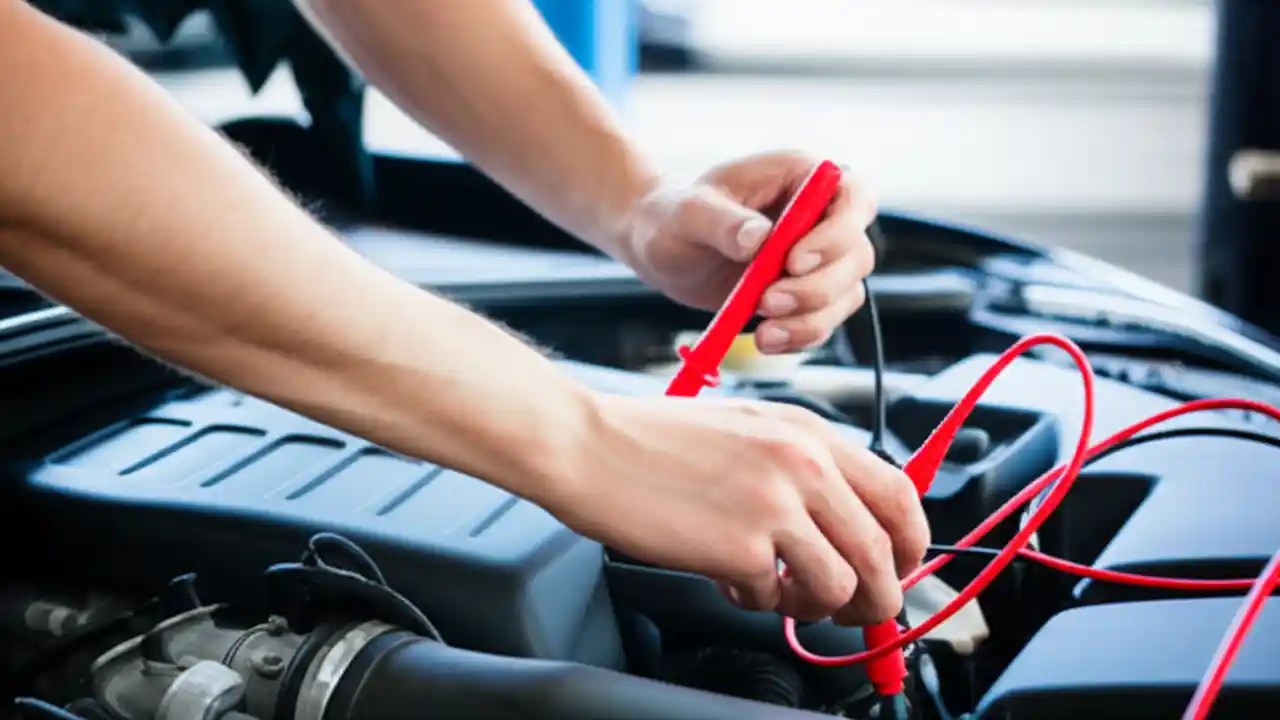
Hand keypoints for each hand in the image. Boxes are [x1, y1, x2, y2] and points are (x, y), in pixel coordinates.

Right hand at [546, 393, 929, 624]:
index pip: (900, 492)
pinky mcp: (742, 546)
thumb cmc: (652, 439)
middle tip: (855, 611)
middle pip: (885, 551)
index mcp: (809, 431)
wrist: (588, 445)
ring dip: (814, 605)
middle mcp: (804, 464)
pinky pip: (774, 599)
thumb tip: (843, 526)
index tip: (896, 566)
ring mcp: (775, 505)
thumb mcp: (747, 429)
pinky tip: (724, 576)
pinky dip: (754, 600)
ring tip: (777, 592)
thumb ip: (800, 469)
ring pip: (842, 586)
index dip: (910, 542)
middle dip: (878, 597)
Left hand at [617, 152, 877, 353]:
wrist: (662, 247)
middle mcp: (820, 216)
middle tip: (767, 302)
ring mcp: (818, 258)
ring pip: (846, 293)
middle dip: (817, 287)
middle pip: (856, 255)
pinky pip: (824, 321)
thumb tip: (758, 238)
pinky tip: (767, 340)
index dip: (837, 232)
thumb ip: (722, 221)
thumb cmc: (675, 215)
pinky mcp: (806, 294)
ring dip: (810, 320)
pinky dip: (801, 336)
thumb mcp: (688, 212)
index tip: (793, 260)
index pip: (853, 196)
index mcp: (802, 176)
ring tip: (764, 334)